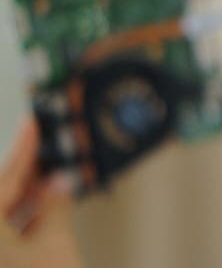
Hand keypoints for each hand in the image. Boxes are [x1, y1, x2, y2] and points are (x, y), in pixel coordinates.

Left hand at [0, 117, 82, 267]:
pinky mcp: (3, 263)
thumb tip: (60, 185)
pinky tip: (47, 212)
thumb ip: (57, 208)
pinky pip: (4, 239)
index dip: (22, 150)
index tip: (33, 124)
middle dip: (24, 177)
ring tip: (54, 182)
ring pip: (1, 220)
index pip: (2, 180)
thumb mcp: (56, 245)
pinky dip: (24, 225)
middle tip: (47, 153)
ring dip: (27, 202)